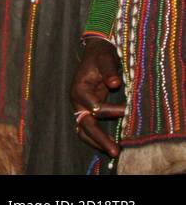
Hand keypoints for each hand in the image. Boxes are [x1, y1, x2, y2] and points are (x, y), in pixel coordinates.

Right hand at [70, 38, 124, 156]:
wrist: (95, 53)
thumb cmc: (100, 55)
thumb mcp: (105, 59)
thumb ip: (109, 70)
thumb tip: (115, 83)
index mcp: (79, 89)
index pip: (94, 107)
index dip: (111, 111)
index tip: (128, 111)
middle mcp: (77, 101)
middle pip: (86, 124)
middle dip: (100, 139)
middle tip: (116, 151)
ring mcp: (81, 107)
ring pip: (84, 130)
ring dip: (97, 142)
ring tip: (114, 152)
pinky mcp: (87, 111)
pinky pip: (88, 128)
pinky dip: (97, 138)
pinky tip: (111, 144)